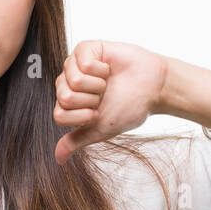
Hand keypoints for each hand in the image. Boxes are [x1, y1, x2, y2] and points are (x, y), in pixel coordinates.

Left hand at [52, 40, 167, 164]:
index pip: (59, 114)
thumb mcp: (99, 129)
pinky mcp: (86, 49)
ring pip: (73, 80)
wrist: (152, 88)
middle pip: (64, 97)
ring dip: (97, 86)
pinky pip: (83, 63)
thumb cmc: (128, 107)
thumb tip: (58, 160)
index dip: (82, 117)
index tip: (98, 113)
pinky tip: (109, 69)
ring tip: (108, 82)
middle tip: (105, 96)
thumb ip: (76, 141)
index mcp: (69, 103)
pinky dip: (101, 70)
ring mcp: (75, 65)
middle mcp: (68, 83)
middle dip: (91, 101)